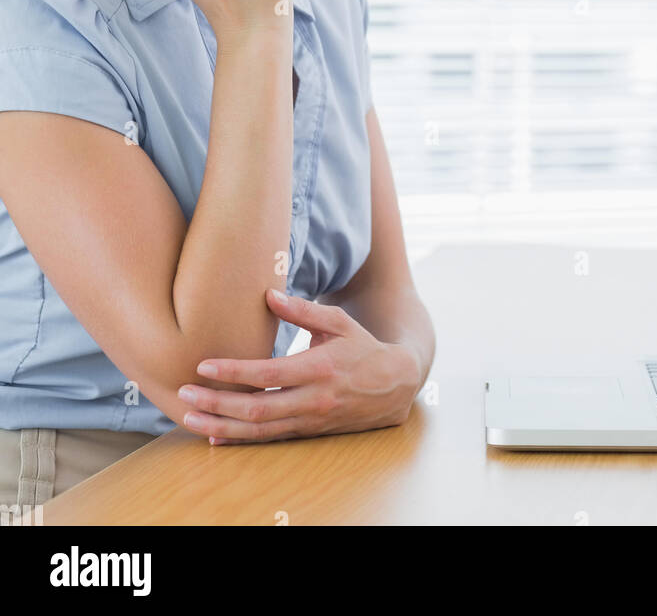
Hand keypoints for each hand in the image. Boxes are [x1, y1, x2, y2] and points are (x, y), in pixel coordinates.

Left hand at [176, 290, 420, 442]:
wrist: (395, 387)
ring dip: (221, 426)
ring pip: (260, 430)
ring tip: (190, 418)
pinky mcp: (309, 432)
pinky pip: (270, 440)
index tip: (203, 366)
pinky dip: (241, 439)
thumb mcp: (338, 322)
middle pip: (257, 408)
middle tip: (183, 394)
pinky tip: (216, 436)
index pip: (267, 373)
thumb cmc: (363, 347)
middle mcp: (312, 400)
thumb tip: (268, 295)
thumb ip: (302, 310)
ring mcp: (310, 421)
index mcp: (318, 368)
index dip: (233, 371)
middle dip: (217, 403)